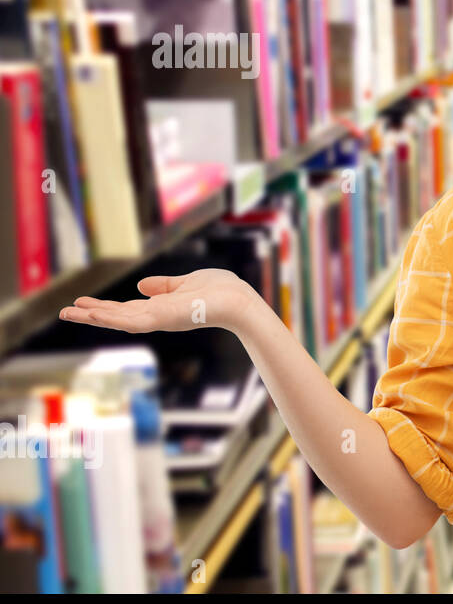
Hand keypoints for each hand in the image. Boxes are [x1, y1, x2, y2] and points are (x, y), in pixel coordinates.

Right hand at [58, 269, 260, 334]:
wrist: (239, 301)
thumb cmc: (219, 292)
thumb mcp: (185, 283)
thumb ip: (164, 286)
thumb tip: (141, 285)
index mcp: (159, 307)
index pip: (125, 308)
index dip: (103, 306)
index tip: (81, 303)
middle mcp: (156, 316)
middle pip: (116, 316)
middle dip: (90, 314)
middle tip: (63, 311)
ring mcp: (159, 319)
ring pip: (120, 319)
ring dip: (95, 316)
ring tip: (70, 312)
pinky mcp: (165, 319)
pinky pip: (134, 320)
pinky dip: (114, 318)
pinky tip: (95, 313)